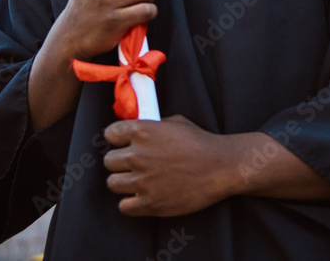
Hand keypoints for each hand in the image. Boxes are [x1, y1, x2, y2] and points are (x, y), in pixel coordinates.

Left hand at [103, 115, 233, 216]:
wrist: (220, 167)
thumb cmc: (200, 143)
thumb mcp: (175, 123)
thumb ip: (152, 126)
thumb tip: (137, 130)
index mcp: (142, 131)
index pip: (110, 134)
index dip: (117, 139)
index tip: (124, 144)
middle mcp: (137, 155)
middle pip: (109, 161)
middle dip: (120, 163)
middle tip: (133, 165)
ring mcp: (142, 181)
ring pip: (112, 183)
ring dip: (123, 183)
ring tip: (137, 182)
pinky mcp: (150, 203)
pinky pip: (124, 206)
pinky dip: (131, 203)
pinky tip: (143, 197)